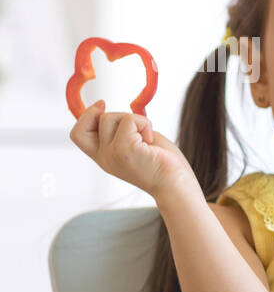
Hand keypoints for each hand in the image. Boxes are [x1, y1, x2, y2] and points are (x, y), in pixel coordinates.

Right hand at [69, 100, 195, 197]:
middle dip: (111, 114)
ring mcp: (112, 153)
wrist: (177, 186)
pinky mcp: (125, 149)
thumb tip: (117, 111)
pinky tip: (151, 139)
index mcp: (104, 158)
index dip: (86, 116)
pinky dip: (144, 123)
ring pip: (110, 117)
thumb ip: (122, 132)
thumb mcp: (136, 145)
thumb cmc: (164, 165)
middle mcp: (104, 157)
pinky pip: (129, 119)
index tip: (102, 105)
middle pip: (90, 122)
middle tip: (133, 123)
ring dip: (134, 120)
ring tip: (148, 138)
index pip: (78, 134)